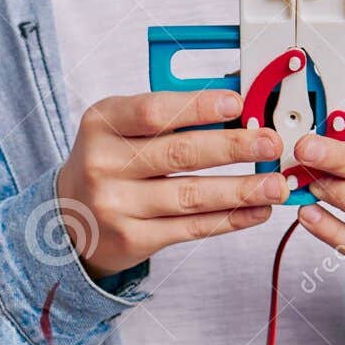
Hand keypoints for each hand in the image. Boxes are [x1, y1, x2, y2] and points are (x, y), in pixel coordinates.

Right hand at [57, 90, 289, 278]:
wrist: (69, 216)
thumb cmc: (109, 161)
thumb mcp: (120, 126)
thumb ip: (169, 114)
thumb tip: (238, 109)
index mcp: (102, 124)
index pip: (153, 112)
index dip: (199, 107)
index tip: (238, 104)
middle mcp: (103, 165)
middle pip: (179, 154)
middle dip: (234, 147)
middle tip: (271, 143)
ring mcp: (116, 207)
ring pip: (190, 196)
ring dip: (241, 190)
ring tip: (275, 184)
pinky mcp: (132, 240)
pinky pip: (190, 228)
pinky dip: (229, 220)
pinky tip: (255, 211)